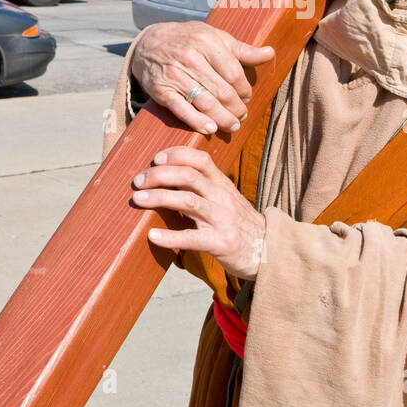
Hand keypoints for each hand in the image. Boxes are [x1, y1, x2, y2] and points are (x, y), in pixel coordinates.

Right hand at [130, 21, 274, 134]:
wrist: (149, 44)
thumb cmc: (188, 40)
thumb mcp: (215, 38)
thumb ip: (242, 50)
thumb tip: (270, 53)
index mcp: (207, 43)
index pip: (234, 74)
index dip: (244, 90)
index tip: (246, 98)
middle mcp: (190, 58)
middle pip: (222, 91)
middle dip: (236, 108)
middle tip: (241, 116)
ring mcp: (175, 75)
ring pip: (205, 103)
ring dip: (223, 118)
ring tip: (232, 126)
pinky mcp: (161, 91)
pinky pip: (182, 110)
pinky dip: (197, 122)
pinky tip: (210, 128)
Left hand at [131, 146, 266, 277]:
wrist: (269, 251)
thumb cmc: (240, 224)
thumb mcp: (226, 199)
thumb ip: (204, 187)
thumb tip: (170, 177)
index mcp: (222, 184)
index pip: (200, 159)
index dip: (176, 154)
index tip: (156, 158)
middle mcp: (222, 197)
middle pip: (188, 176)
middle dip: (159, 175)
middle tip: (138, 181)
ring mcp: (222, 219)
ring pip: (188, 201)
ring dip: (159, 197)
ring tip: (138, 199)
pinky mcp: (221, 243)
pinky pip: (192, 238)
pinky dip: (170, 237)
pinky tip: (153, 236)